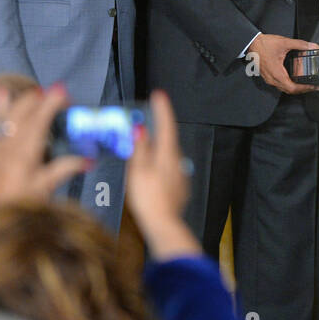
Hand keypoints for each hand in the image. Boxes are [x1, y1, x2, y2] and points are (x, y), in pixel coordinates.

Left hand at [0, 84, 87, 217]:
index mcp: (25, 152)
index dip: (52, 103)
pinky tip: (1, 93)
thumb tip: (89, 160)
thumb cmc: (21, 204)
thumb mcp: (47, 187)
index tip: (64, 92)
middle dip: (42, 98)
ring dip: (23, 99)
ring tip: (37, 92)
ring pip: (9, 112)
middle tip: (60, 98)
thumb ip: (66, 169)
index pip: (40, 119)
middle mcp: (9, 144)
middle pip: (24, 110)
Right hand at [126, 90, 201, 259]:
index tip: (159, 94)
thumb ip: (140, 149)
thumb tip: (141, 128)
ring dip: (159, 146)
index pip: (166, 125)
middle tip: (151, 116)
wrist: (164, 225)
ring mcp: (180, 175)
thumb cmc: (148, 198)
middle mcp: (177, 162)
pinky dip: (160, 162)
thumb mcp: (138, 171)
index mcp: (167, 155)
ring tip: (147, 143)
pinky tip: (153, 169)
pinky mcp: (179, 188)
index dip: (163, 109)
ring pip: (169, 154)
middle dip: (160, 127)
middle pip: (168, 139)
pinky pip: (169, 168)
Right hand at [247, 33, 318, 94]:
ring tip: (304, 84)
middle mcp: (272, 79)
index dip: (304, 89)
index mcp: (277, 74)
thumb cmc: (264, 44)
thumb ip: (300, 44)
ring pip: (284, 88)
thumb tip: (312, 46)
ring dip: (294, 88)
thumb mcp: (284, 43)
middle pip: (289, 91)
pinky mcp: (267, 76)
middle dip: (302, 90)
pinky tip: (293, 78)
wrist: (251, 43)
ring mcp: (269, 79)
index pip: (293, 88)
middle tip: (312, 87)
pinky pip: (279, 84)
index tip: (314, 87)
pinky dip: (288, 84)